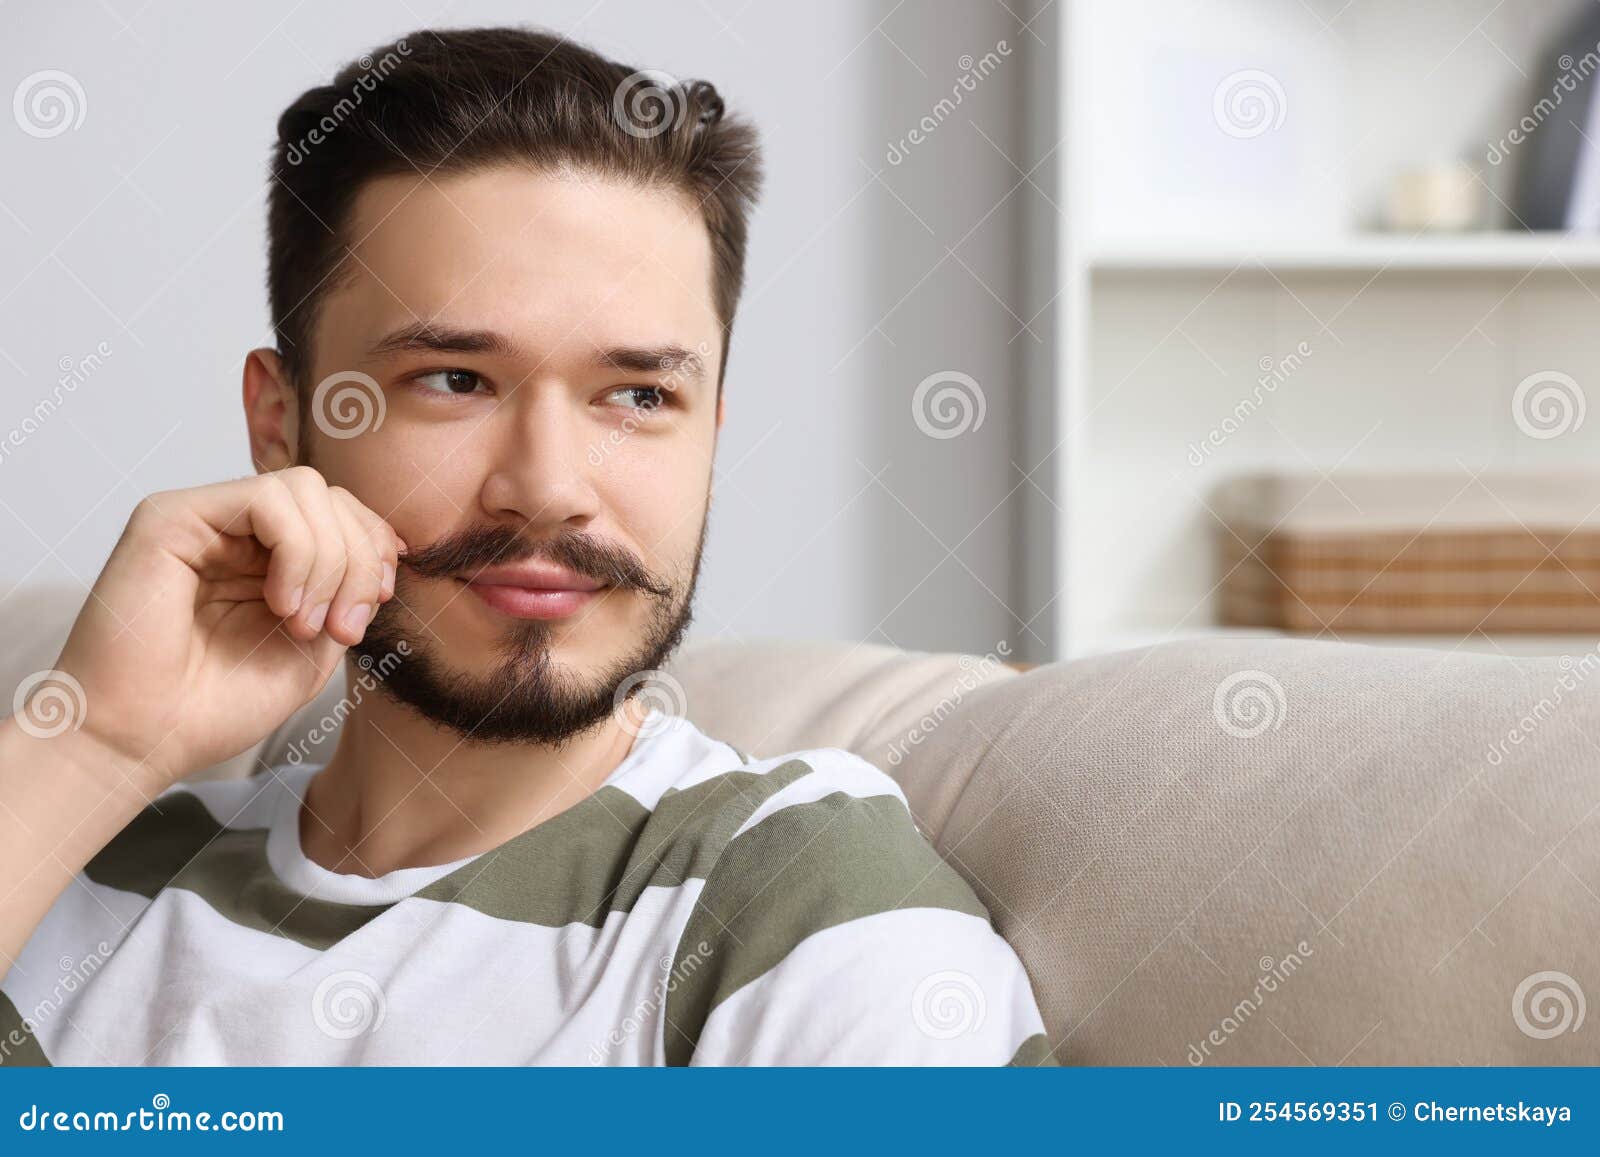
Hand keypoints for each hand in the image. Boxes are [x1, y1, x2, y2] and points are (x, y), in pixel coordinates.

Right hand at [34, 466, 402, 792]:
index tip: (376, 607)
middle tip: (342, 628)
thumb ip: (347, 592)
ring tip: (302, 622)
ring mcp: (204, 519)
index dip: (374, 549)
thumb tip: (387, 545)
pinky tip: (281, 603)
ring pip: (306, 489)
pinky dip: (297, 550)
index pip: (341, 512)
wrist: (144, 740)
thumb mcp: (312, 648)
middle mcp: (235, 531)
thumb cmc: (215, 706)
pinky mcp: (171, 516)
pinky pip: (267, 497)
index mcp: (267, 558)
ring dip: (329, 560)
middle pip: (331, 497)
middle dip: (359, 561)